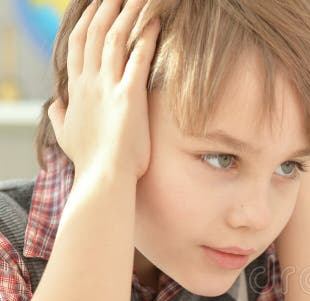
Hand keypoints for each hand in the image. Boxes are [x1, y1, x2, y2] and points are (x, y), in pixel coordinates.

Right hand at [47, 0, 159, 182]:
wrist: (103, 177)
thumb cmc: (90, 161)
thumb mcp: (66, 135)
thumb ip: (60, 116)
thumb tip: (54, 106)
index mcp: (76, 90)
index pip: (78, 45)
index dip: (86, 22)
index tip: (95, 7)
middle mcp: (89, 83)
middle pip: (95, 34)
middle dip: (106, 9)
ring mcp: (108, 88)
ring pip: (115, 39)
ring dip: (127, 15)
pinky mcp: (129, 96)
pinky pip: (138, 59)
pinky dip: (147, 38)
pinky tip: (156, 23)